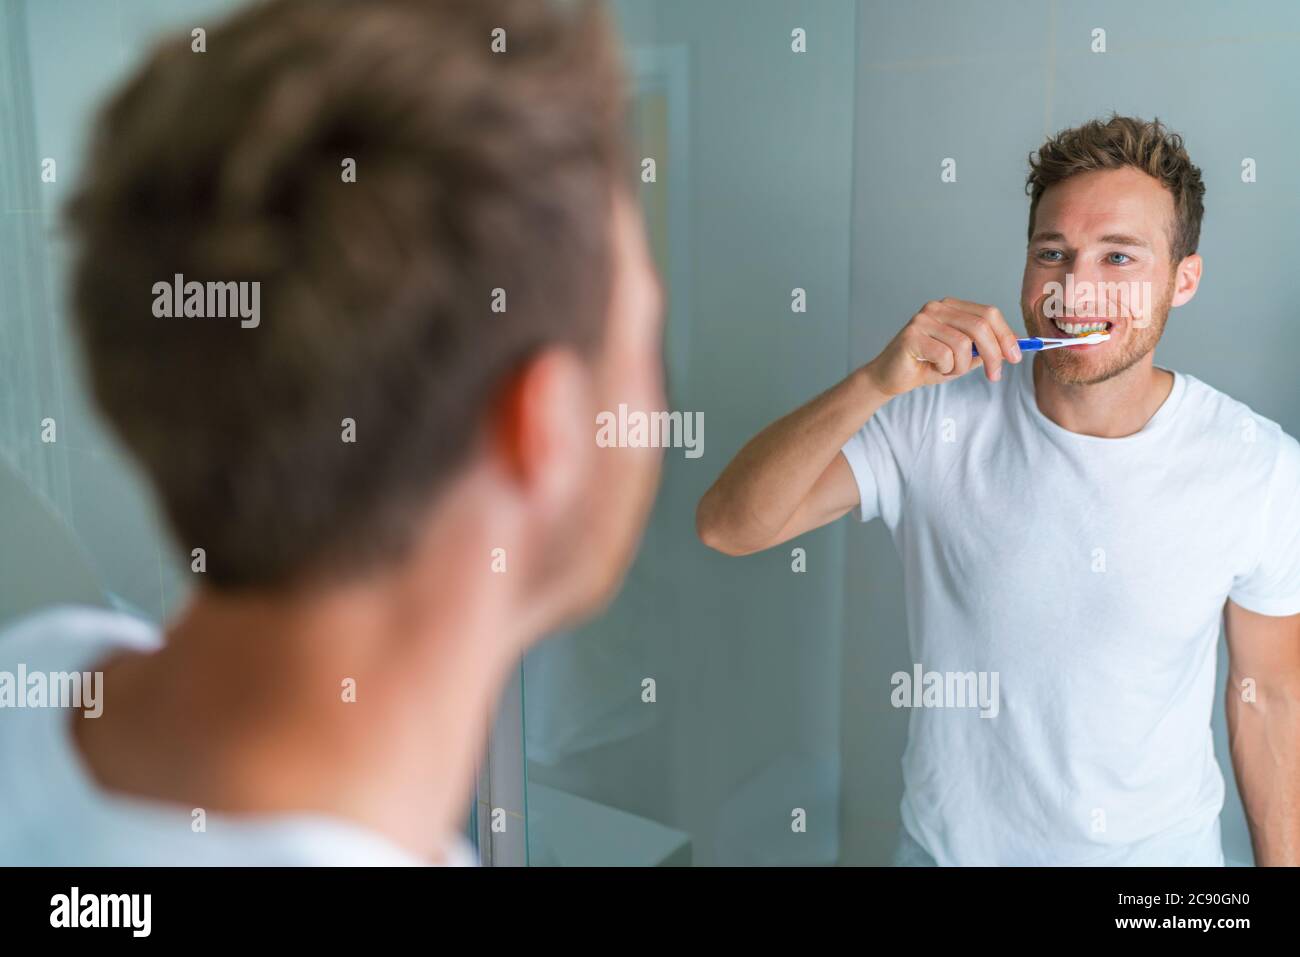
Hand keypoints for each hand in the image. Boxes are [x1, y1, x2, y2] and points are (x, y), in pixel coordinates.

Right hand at [863, 298, 1022, 396]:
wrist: (889, 378)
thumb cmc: (925, 365)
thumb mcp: (962, 358)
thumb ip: (984, 349)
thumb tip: (1014, 347)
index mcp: (951, 307)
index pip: (989, 313)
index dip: (1006, 335)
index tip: (1016, 357)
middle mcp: (937, 307)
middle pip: (980, 326)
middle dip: (994, 354)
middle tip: (995, 375)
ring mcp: (923, 319)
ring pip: (963, 344)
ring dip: (961, 366)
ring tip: (947, 370)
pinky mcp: (912, 335)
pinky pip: (945, 355)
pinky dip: (945, 369)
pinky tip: (933, 369)